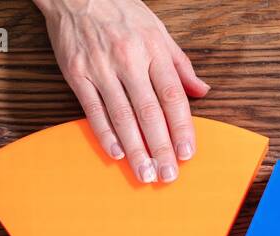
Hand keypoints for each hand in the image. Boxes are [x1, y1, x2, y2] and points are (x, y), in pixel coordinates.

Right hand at [36, 0, 208, 182]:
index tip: (187, 153)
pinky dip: (105, 134)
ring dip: (135, 149)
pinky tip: (116, 154)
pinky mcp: (77, 74)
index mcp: (152, 49)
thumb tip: (202, 90)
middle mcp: (128, 60)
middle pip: (149, 111)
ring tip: (144, 174)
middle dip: (160, 147)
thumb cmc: (120, 10)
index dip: (181, 127)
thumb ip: (180, 64)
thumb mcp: (157, 30)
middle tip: (168, 176)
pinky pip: (93, 110)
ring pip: (122, 116)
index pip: (172, 95)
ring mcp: (101, 68)